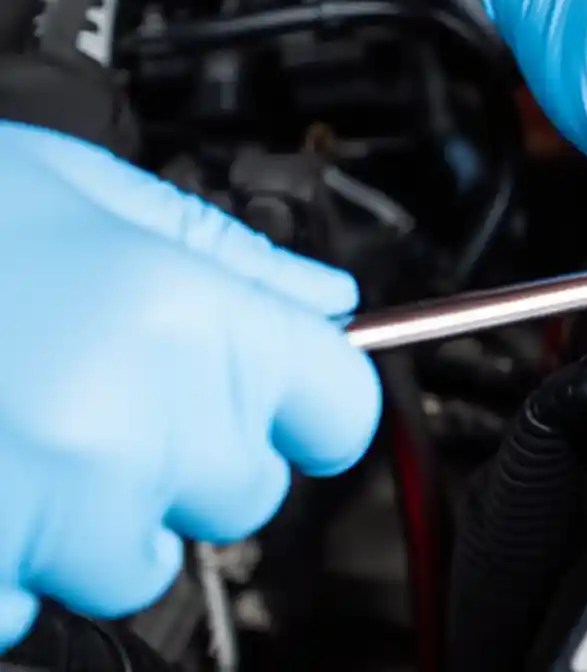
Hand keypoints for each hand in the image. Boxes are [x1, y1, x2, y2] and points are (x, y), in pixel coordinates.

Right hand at [0, 123, 380, 650]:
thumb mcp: (82, 194)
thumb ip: (225, 258)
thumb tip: (325, 301)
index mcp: (178, 315)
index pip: (340, 407)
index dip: (309, 400)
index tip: (282, 397)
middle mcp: (126, 425)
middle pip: (244, 491)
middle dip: (185, 453)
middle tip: (93, 388)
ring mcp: (43, 512)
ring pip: (141, 561)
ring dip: (88, 514)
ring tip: (7, 427)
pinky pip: (30, 605)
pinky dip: (2, 559)